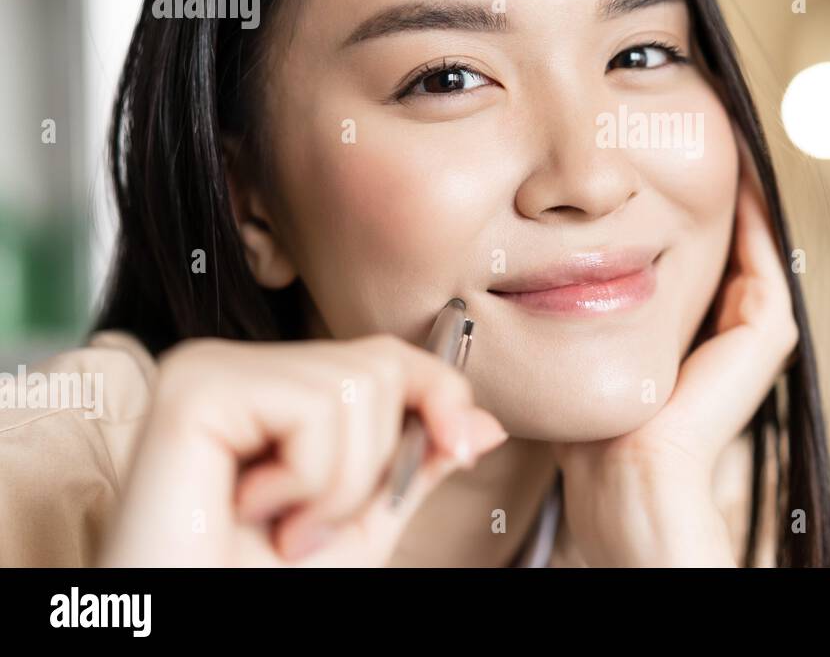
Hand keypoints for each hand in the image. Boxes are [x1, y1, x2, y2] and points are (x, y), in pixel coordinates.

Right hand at [99, 334, 507, 566]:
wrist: (187, 633)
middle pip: (380, 366)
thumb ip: (414, 465)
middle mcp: (235, 364)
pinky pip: (314, 405)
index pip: (384, 355)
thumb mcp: (359, 522)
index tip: (460, 449)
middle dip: (372, 464)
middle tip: (311, 523)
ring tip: (281, 523)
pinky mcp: (194, 387)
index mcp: (269, 387)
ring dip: (337, 482)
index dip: (440, 394)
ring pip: (356, 385)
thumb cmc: (257, 586)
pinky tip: (251, 507)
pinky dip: (307, 477)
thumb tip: (487, 422)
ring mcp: (209, 367)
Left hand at [551, 148, 798, 565]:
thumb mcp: (582, 342)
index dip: (673, 207)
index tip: (654, 157)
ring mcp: (753, 329)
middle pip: (723, 243)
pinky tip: (733, 165)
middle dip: (705, 190)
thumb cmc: (591, 420)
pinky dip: (753, 209)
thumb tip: (539, 254)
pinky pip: (764, 251)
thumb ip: (579, 305)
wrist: (621, 465)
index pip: (687, 255)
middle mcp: (728, 331)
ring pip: (748, 241)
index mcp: (690, 336)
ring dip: (734, 190)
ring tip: (719, 131)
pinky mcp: (769, 328)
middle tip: (693, 131)